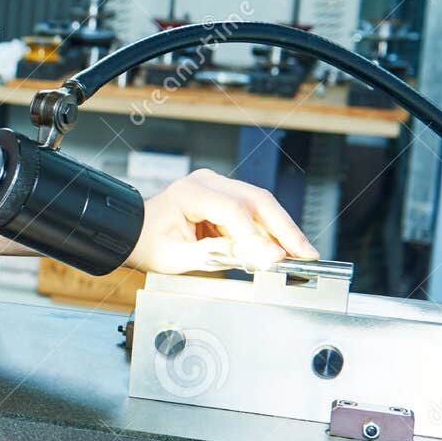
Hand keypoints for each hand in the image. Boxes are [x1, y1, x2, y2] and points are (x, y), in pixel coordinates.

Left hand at [126, 169, 318, 274]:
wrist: (135, 232)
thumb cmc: (148, 242)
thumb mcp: (175, 256)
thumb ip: (214, 255)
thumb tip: (255, 256)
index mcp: (190, 192)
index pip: (233, 210)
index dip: (257, 235)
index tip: (275, 257)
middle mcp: (208, 182)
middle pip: (257, 201)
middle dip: (285, 229)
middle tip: (306, 254)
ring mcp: (220, 188)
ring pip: (262, 206)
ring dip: (282, 231)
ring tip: (300, 255)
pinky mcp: (227, 198)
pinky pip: (255, 214)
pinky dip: (270, 232)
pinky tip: (282, 250)